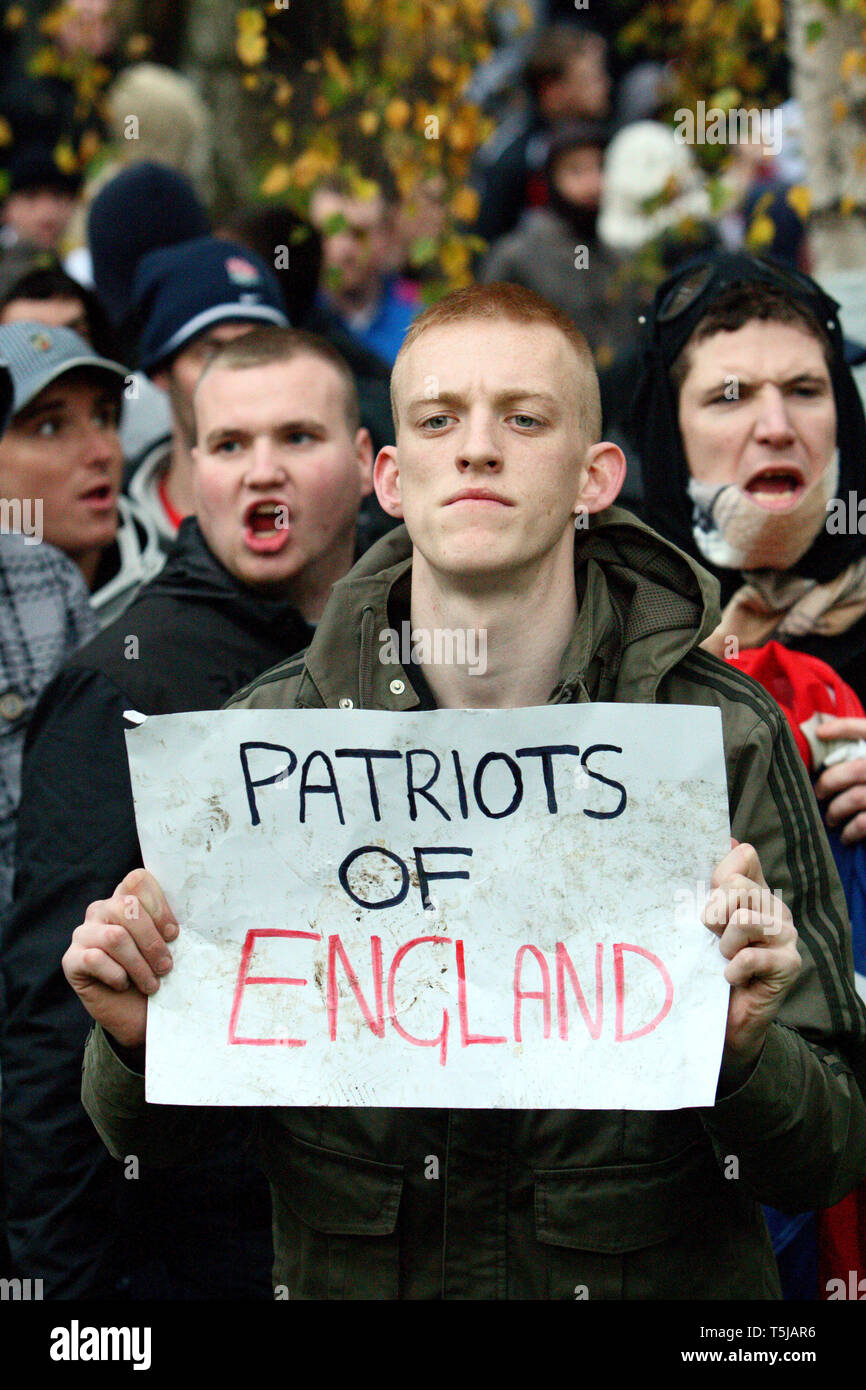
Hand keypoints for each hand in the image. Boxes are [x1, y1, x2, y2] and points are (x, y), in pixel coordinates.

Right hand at [62, 868, 177, 1050]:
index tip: (173, 934)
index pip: (137, 880)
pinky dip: (117, 976)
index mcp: (126, 900)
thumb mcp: (169, 948)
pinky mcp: (71, 960)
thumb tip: (184, 920)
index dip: (159, 906)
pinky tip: (123, 985)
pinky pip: (95, 959)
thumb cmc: (156, 976)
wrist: (138, 1017)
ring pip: (115, 936)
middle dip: (152, 941)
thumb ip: (169, 927)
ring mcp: (83, 934)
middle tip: (166, 966)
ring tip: (151, 984)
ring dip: (140, 965)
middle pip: (127, 907)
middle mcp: (101, 911)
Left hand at [702, 839, 800, 1077]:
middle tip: (713, 937)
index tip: (708, 901)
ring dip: (723, 944)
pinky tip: (731, 978)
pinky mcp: (789, 964)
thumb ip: (713, 885)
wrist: (725, 1021)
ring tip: (725, 958)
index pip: (744, 856)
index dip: (719, 875)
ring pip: (743, 918)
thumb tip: (730, 839)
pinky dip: (732, 969)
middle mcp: (775, 909)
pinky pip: (750, 955)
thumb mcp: (704, 923)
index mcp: (754, 893)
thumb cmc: (710, 966)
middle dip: (714, 913)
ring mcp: (786, 936)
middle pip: (737, 886)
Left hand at [813, 716, 865, 844]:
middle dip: (830, 781)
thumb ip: (864, 750)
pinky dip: (850, 831)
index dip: (844, 728)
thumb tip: (827, 738)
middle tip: (819, 791)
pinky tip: (846, 836)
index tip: (819, 732)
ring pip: (855, 798)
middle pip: (856, 770)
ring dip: (836, 810)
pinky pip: (864, 823)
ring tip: (830, 817)